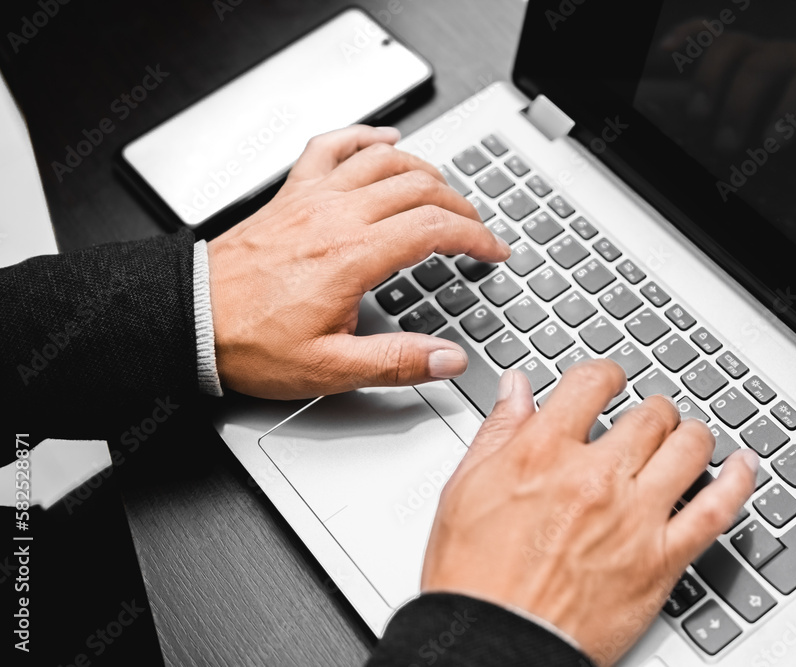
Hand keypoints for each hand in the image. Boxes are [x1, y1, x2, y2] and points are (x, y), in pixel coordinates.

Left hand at [207, 125, 509, 398]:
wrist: (188, 319)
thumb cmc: (249, 342)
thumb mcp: (329, 368)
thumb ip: (395, 362)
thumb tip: (447, 359)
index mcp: (351, 257)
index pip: (433, 230)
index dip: (475, 238)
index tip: (492, 251)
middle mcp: (336, 217)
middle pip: (418, 188)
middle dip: (460, 207)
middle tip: (475, 230)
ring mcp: (312, 198)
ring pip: (383, 160)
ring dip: (424, 171)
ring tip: (445, 192)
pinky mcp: (292, 194)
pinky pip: (331, 146)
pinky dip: (363, 136)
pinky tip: (383, 140)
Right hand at [421, 361, 758, 665]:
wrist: (495, 643)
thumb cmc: (474, 577)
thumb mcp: (465, 489)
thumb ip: (498, 432)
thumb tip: (515, 389)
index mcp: (543, 452)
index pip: (593, 382)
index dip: (606, 375)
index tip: (610, 381)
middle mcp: (595, 476)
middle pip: (648, 415)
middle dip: (649, 412)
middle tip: (646, 421)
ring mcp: (634, 516)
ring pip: (689, 447)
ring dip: (690, 435)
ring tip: (685, 439)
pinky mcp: (662, 559)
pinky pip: (716, 509)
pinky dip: (737, 481)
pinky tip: (743, 466)